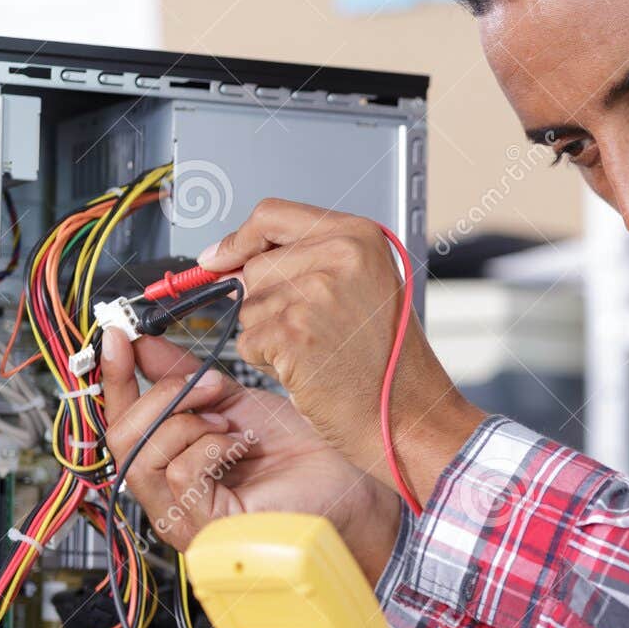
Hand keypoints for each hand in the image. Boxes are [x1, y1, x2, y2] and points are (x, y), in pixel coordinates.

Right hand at [101, 329, 400, 582]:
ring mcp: (183, 516)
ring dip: (188, 422)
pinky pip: (179, 474)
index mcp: (169, 463)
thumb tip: (140, 343)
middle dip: (162, 397)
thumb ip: (183, 379)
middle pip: (121, 438)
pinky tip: (238, 445)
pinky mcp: (205, 527)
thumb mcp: (233, 402)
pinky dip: (208, 447)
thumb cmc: (299, 451)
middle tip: (208, 385)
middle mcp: (168, 494)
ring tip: (230, 421)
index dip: (113, 376)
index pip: (120, 420)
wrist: (346, 479)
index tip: (117, 335)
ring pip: (142, 456)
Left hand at [196, 199, 484, 503]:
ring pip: (248, 306)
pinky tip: (309, 368)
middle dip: (266, 301)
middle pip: (255, 265)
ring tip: (318, 350)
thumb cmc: (389, 359)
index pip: (272, 215)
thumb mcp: (366, 285)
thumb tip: (231, 256)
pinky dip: (269, 361)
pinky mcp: (294, 333)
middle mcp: (340, 256)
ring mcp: (316, 294)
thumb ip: (309, 258)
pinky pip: (249, 340)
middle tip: (312, 330)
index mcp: (359, 236)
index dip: (240, 239)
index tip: (221, 256)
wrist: (408, 412)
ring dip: (269, 335)